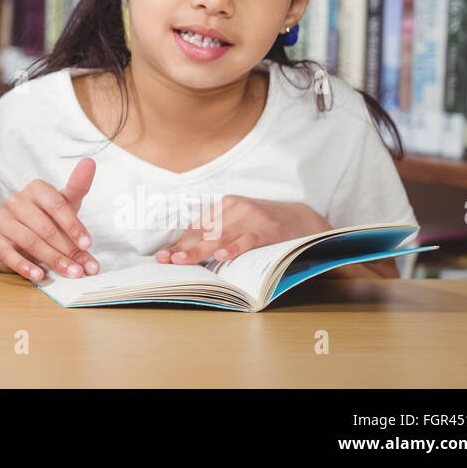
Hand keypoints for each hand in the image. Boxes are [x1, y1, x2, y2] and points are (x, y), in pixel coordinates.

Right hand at [0, 157, 98, 280]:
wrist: (17, 238)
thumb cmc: (46, 218)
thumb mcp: (64, 204)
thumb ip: (78, 186)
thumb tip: (90, 162)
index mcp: (36, 188)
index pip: (56, 205)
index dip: (73, 225)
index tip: (88, 244)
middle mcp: (15, 200)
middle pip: (44, 227)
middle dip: (66, 250)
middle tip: (82, 268)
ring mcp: (1, 219)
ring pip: (29, 240)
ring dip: (51, 260)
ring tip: (69, 273)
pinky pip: (8, 253)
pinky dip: (24, 266)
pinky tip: (39, 276)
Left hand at [155, 196, 327, 264]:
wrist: (303, 219)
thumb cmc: (265, 225)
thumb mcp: (239, 223)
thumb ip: (217, 234)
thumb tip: (187, 251)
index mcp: (224, 206)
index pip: (196, 227)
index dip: (179, 242)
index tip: (163, 255)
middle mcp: (233, 208)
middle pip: (203, 232)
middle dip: (183, 248)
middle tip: (166, 260)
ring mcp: (250, 218)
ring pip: (220, 237)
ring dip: (199, 251)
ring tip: (182, 261)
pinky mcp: (266, 229)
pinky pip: (246, 240)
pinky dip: (234, 248)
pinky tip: (221, 256)